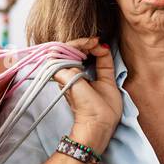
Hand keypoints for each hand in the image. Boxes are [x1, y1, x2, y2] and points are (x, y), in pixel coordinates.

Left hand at [52, 38, 119, 152]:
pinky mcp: (105, 77)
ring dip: (94, 45)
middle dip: (85, 42)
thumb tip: (59, 53)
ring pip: (90, 52)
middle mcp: (77, 71)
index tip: (88, 41)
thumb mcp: (69, 83)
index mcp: (67, 72)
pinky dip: (102, 51)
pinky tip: (103, 48)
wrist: (99, 122)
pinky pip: (103, 59)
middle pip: (79, 49)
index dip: (77, 43)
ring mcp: (91, 73)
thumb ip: (63, 67)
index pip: (68, 50)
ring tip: (99, 44)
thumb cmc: (83, 105)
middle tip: (95, 41)